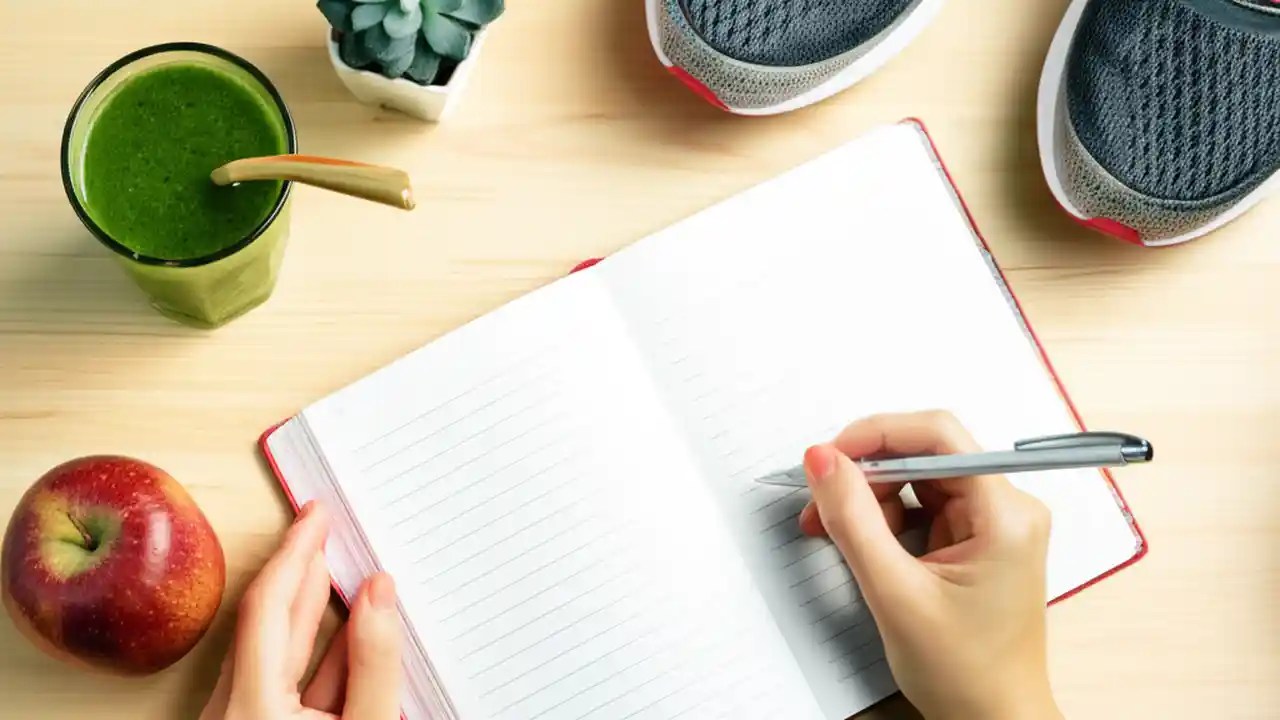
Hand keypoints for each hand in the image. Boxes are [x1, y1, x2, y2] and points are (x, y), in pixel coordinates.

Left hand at [199, 502, 402, 719]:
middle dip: (298, 573)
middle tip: (322, 529)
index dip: (294, 554)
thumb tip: (379, 592)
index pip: (267, 608)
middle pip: (264, 626)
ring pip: (273, 654)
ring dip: (308, 612)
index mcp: (252, 708)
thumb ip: (373, 663)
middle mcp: (231, 713)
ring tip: (336, 569)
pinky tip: (347, 635)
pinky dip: (315, 656)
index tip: (315, 517)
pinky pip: (279, 682)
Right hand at [798, 411, 1063, 719]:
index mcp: (1005, 515)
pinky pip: (920, 507)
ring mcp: (991, 524)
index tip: (830, 455)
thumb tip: (823, 459)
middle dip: (865, 475)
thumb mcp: (895, 592)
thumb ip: (853, 519)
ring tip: (831, 530)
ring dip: (869, 499)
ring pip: (916, 480)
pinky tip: (860, 544)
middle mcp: (1006, 509)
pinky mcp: (973, 539)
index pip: (939, 436)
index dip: (878, 435)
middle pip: (924, 456)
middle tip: (819, 500)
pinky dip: (883, 520)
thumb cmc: (965, 674)